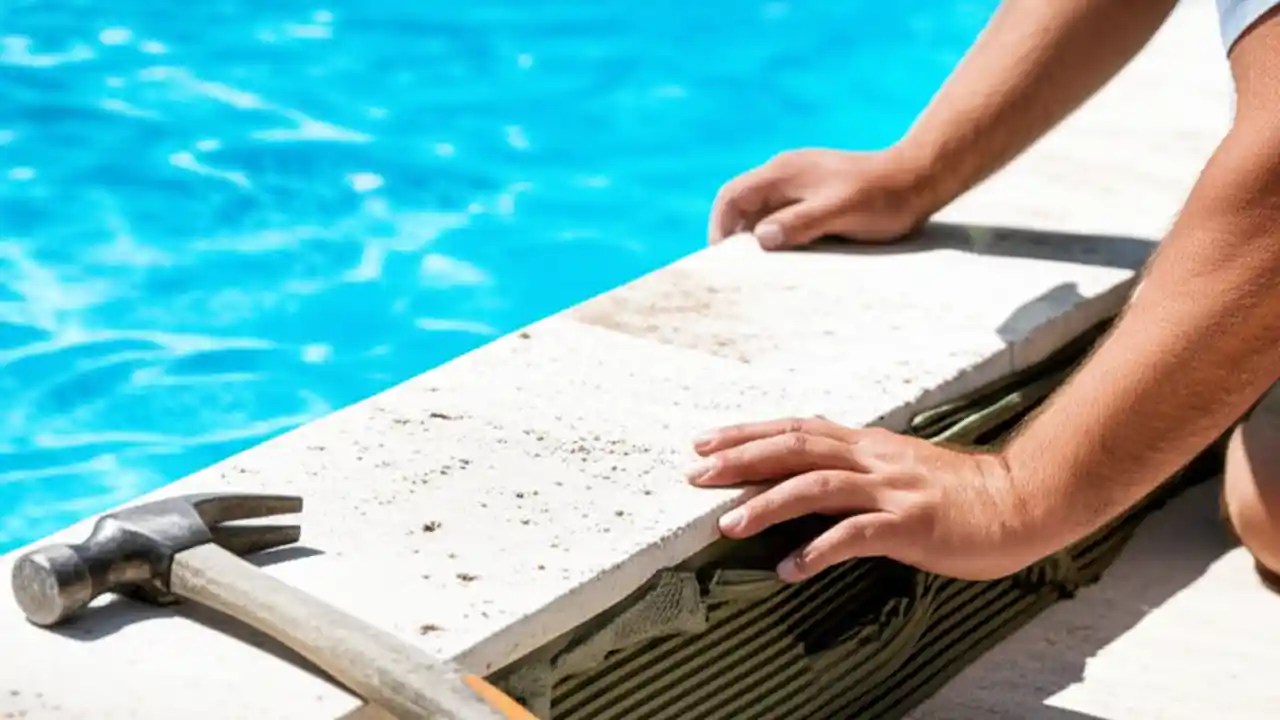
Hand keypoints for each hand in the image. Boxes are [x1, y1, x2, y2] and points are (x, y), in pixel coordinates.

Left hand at [688, 417, 1044, 582]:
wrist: (1023, 501)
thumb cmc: (960, 493)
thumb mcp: (899, 469)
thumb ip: (856, 470)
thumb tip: (806, 479)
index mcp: (868, 445)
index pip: (797, 430)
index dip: (748, 434)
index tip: (705, 444)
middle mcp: (873, 460)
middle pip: (796, 448)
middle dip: (742, 458)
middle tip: (696, 475)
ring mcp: (892, 491)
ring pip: (817, 488)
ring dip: (767, 504)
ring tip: (727, 524)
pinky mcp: (912, 525)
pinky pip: (855, 537)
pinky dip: (817, 551)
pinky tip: (788, 569)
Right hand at [707, 149, 934, 249]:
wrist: (918, 179)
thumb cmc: (880, 198)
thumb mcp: (838, 212)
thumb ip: (799, 223)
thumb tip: (761, 238)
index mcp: (783, 172)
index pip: (732, 196)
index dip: (719, 227)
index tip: (720, 258)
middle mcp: (786, 173)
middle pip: (743, 204)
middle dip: (734, 235)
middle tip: (736, 270)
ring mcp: (802, 182)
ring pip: (763, 211)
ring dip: (757, 238)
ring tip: (761, 268)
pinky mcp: (817, 194)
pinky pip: (784, 215)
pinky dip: (778, 235)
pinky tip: (789, 256)